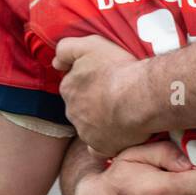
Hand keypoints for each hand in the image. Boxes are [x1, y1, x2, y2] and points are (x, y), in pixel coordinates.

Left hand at [53, 35, 142, 155]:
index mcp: (69, 88)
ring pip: (89, 127)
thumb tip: (55, 63)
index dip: (90, 82)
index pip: (73, 86)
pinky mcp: (101, 147)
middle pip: (81, 108)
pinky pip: (99, 149)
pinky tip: (119, 136)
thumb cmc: (118, 69)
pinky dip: (106, 144)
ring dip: (101, 122)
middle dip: (94, 103)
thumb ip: (66, 49)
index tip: (106, 79)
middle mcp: (72, 112)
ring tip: (124, 113)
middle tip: (117, 96)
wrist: (139, 97)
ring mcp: (86, 131)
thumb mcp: (89, 44)